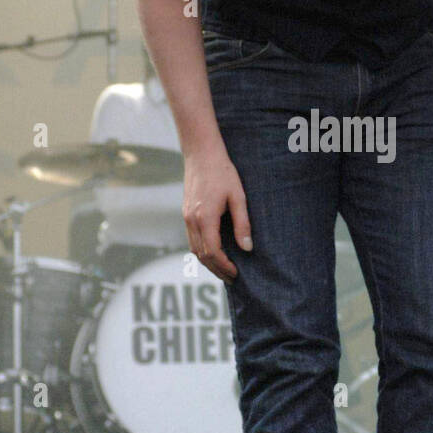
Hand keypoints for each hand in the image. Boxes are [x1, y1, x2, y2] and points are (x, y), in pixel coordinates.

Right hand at [182, 140, 252, 284]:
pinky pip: (192, 239)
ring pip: (194, 249)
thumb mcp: (238, 197)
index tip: (237, 273)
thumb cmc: (223, 172)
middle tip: (232, 278)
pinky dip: (202, 250)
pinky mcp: (186, 213)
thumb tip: (247, 248)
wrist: (201, 154)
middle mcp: (192, 220)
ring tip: (224, 269)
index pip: (212, 251)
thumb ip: (242, 223)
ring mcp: (186, 217)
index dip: (224, 265)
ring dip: (208, 262)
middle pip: (201, 255)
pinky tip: (214, 252)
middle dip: (217, 269)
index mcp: (205, 217)